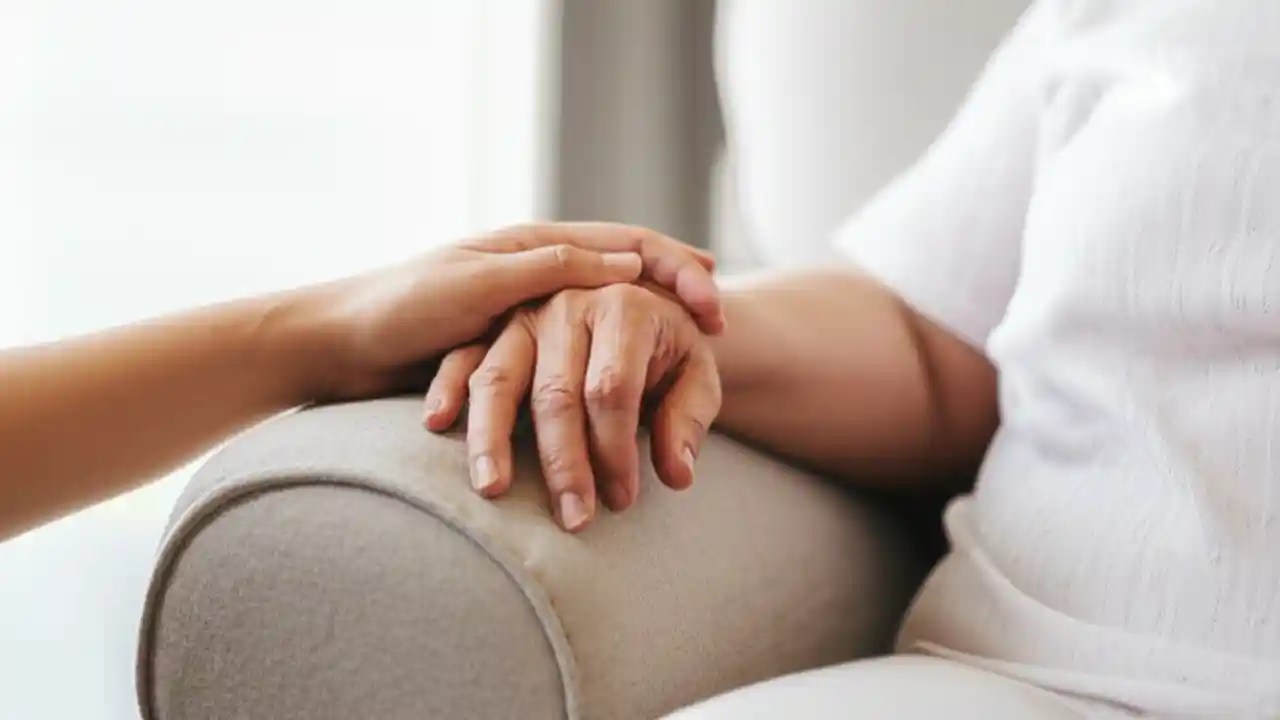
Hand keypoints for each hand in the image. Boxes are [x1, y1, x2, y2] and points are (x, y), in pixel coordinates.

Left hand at [291, 222, 720, 398]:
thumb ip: (548, 270)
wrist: (340, 345)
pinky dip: (611, 388)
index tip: (714, 305)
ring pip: (607, 333)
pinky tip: (639, 408)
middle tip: (720, 335)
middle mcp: (541, 280)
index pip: (627, 244)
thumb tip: (627, 263)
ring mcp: (530, 321)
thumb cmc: (401, 306)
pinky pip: (577, 373)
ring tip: (693, 374)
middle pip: (628, 284)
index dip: (676, 267)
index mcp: (536, 249)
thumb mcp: (480, 282)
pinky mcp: (515, 361)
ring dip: (647, 355)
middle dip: (672, 306)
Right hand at [424, 283, 721, 531]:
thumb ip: (689, 421)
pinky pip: (462, 358)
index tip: (623, 500)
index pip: (612, 389)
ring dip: (493, 438)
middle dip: (564, 462)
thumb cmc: (670, 348)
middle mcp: (566, 303)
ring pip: (500, 378)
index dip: (615, 450)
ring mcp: (521, 315)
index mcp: (623, 305)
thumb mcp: (697, 375)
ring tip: (493, 489)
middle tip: (574, 520)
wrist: (643, 304)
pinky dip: (446, 389)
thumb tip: (676, 475)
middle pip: (556, 392)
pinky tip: (436, 425)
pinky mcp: (491, 328)